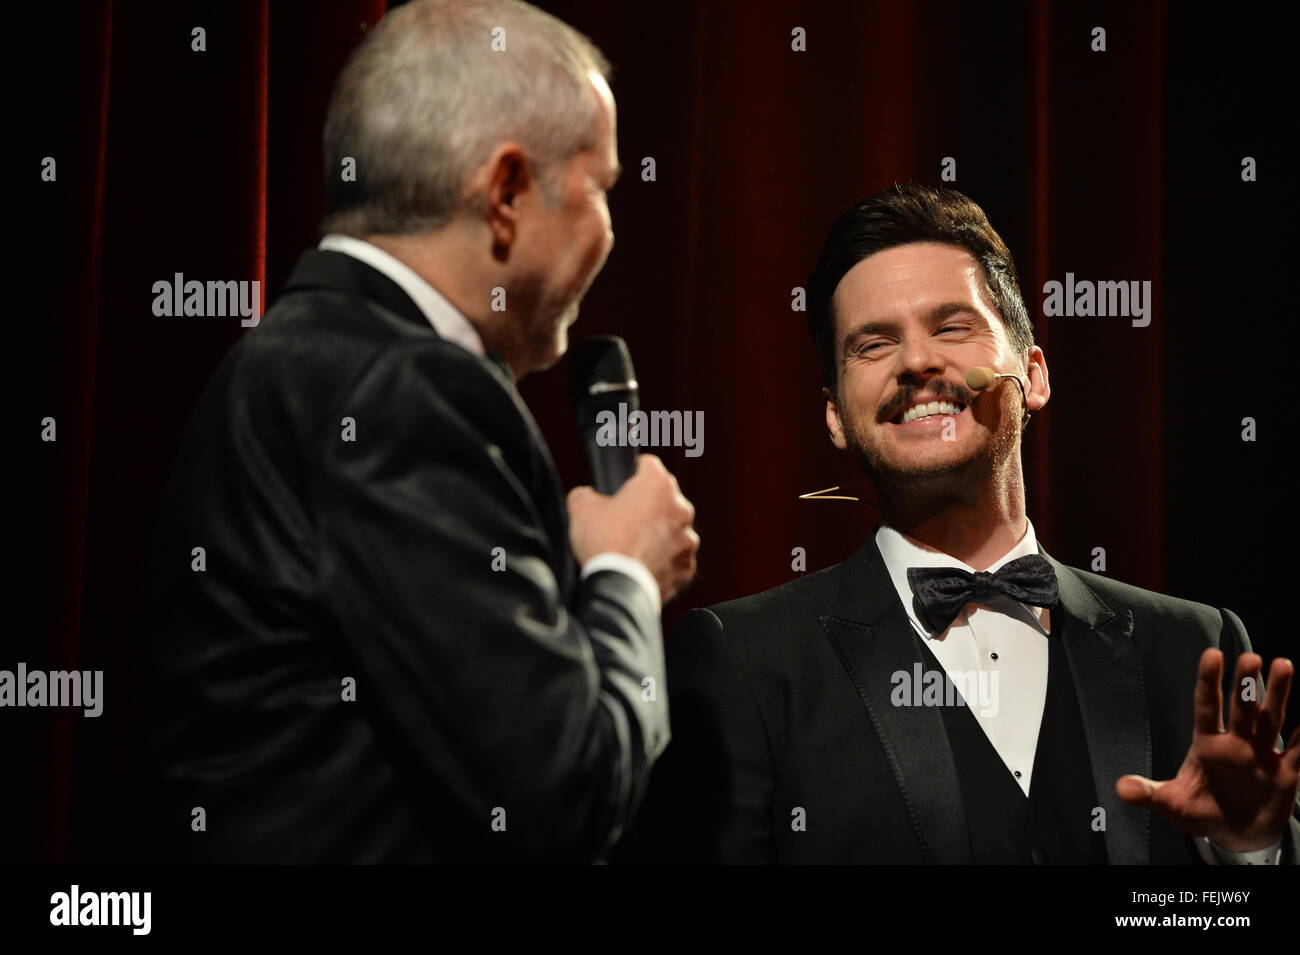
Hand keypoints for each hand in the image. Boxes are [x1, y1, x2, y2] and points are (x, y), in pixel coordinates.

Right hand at [567, 454, 699, 604]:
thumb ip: (586, 493)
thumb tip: (587, 497)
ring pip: (672, 530)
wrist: (618, 587)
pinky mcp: (687, 567)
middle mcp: (681, 508)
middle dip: (646, 507)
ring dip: (657, 535)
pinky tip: (642, 566)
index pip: (648, 464)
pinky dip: (662, 561)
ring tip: (632, 547)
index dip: (632, 472)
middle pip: (663, 499)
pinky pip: (674, 558)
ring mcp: (687, 540)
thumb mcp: (581, 507)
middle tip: (622, 521)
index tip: (623, 484)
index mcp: (658, 485)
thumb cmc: (604, 543)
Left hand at [1116, 648, 1299, 850]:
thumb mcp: (1173, 805)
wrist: (1235, 834)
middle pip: (1242, 707)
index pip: (1206, 707)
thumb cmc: (1201, 812)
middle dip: (1245, 684)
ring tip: (1283, 664)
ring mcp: (1262, 755)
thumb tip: (1121, 789)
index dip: (1208, 682)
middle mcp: (1237, 743)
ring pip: (1271, 718)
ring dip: (1278, 694)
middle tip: (1250, 657)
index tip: (1211, 654)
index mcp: (1207, 745)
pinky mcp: (1286, 773)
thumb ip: (1150, 795)